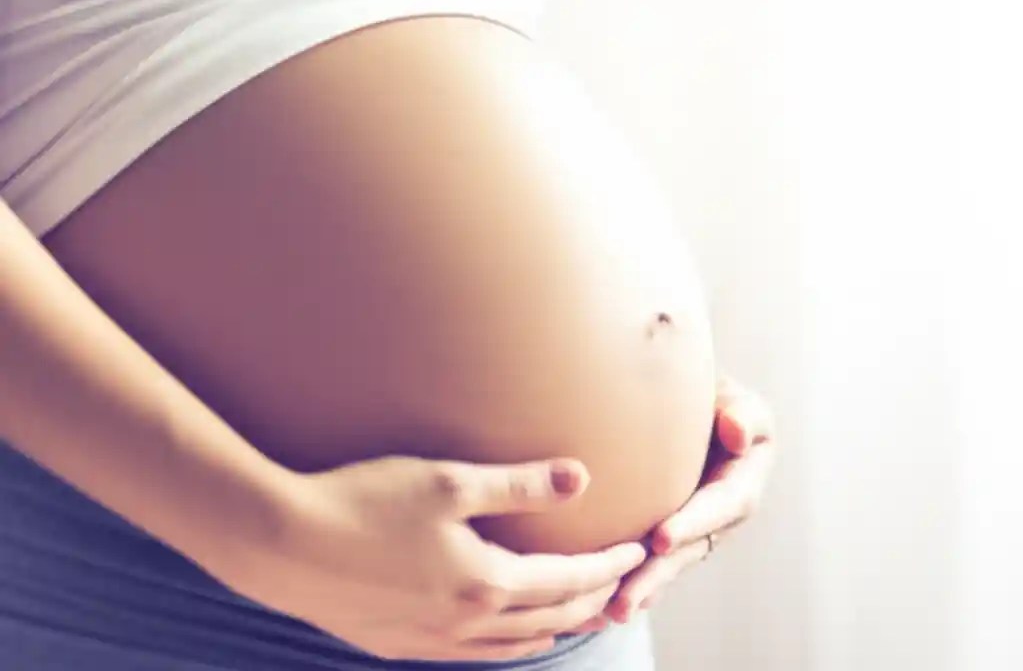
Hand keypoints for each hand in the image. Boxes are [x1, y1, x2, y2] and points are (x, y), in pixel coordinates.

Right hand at [223, 455, 646, 662]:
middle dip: (592, 599)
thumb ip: (520, 484)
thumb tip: (582, 476)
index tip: (638, 550)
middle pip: (549, 617)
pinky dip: (506, 645)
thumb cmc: (363, 500)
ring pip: (512, 646)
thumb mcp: (447, 481)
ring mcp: (431, 641)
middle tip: (622, 584)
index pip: (570, 580)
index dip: (609, 565)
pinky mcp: (396, 645)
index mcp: (487, 583)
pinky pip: (471, 656)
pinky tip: (504, 635)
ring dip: (553, 628)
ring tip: (576, 615)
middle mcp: (466, 623)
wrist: (278, 544)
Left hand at [599, 376, 776, 624]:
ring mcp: (693, 533)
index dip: (692, 522)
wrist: (686, 412)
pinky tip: (597, 611)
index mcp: (743, 483)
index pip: (720, 505)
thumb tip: (737, 434)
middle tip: (626, 598)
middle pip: (688, 549)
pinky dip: (626, 586)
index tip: (660, 538)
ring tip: (608, 613)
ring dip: (638, 589)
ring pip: (665, 565)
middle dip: (657, 574)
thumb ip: (745, 414)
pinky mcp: (668, 540)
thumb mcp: (737, 401)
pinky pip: (649, 567)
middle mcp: (719, 518)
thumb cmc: (714, 399)